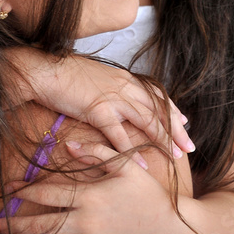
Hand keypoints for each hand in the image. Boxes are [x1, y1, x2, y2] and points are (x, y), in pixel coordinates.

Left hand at [0, 141, 186, 233]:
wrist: (172, 230)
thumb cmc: (149, 195)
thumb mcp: (127, 166)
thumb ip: (97, 152)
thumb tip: (67, 144)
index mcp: (90, 196)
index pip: (48, 194)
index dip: (25, 192)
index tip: (9, 191)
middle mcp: (85, 222)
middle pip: (41, 224)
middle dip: (13, 225)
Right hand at [6, 47, 194, 166]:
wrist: (43, 69)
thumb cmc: (63, 74)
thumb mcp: (94, 76)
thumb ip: (109, 86)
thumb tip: (113, 95)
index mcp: (124, 78)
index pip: (156, 94)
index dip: (172, 109)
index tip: (184, 122)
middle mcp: (124, 86)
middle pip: (159, 109)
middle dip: (176, 130)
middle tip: (189, 147)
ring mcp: (113, 98)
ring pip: (147, 122)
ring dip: (163, 141)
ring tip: (176, 157)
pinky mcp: (99, 110)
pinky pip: (120, 135)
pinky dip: (132, 151)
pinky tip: (142, 164)